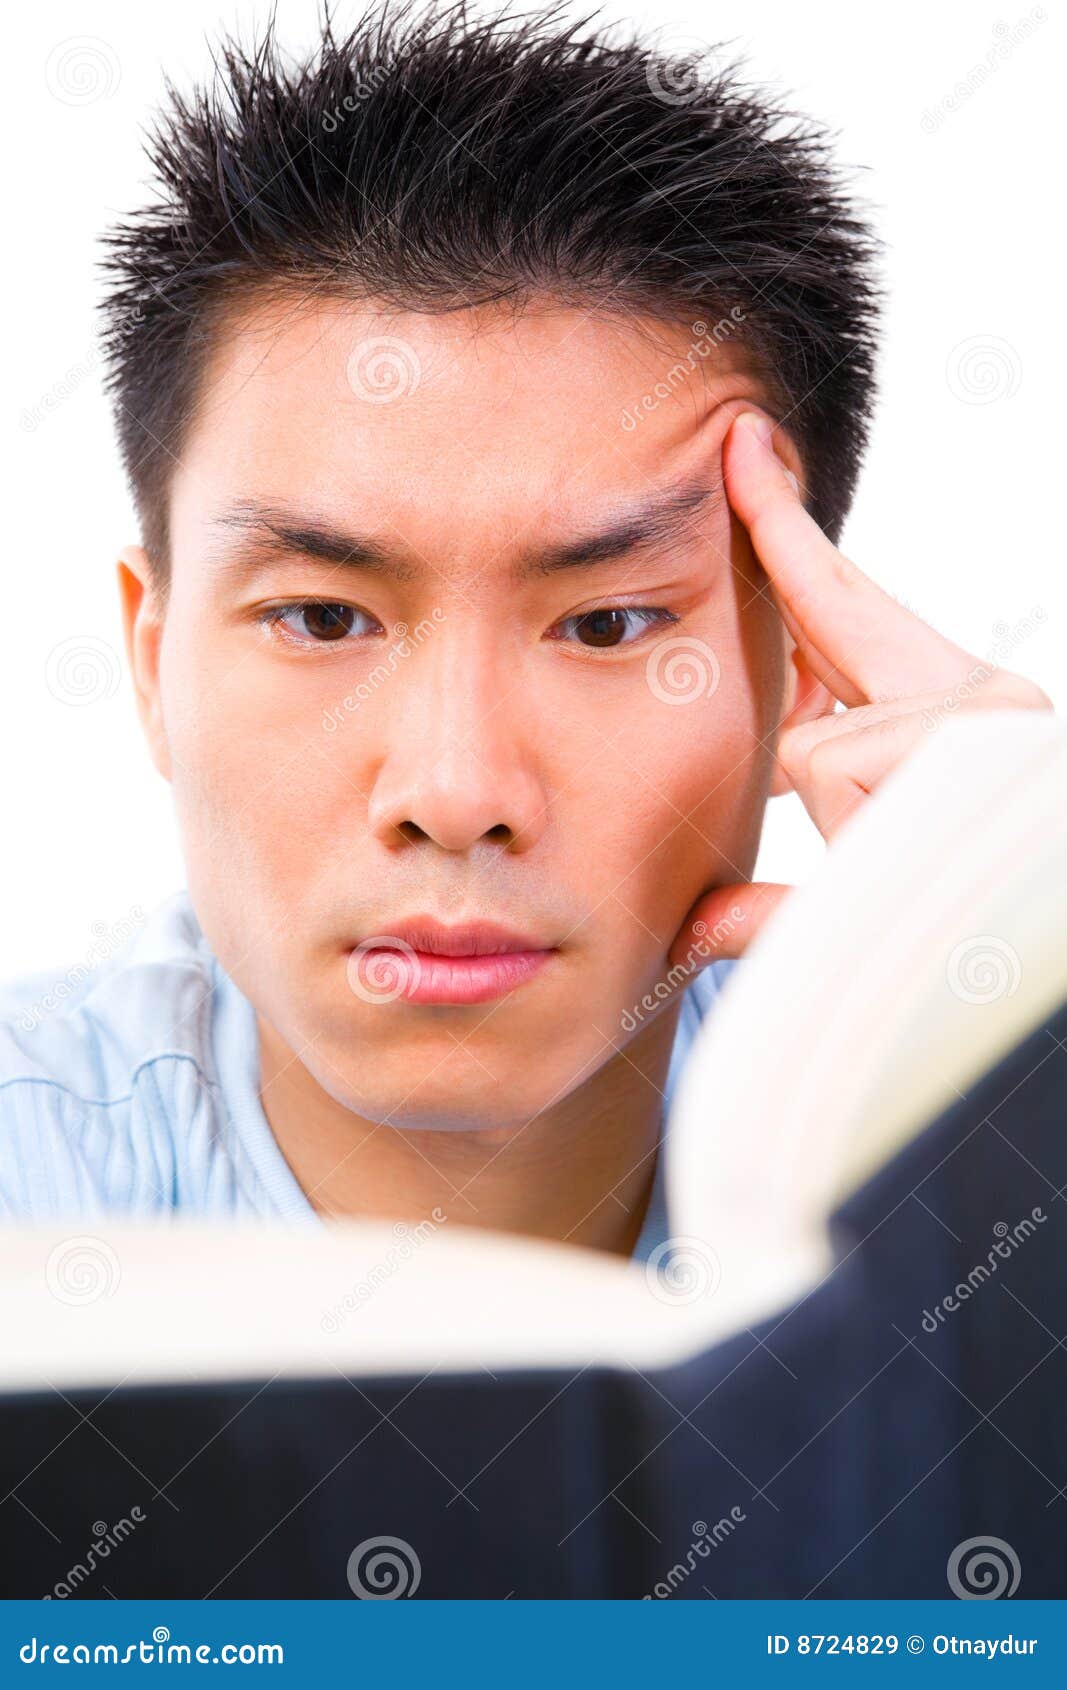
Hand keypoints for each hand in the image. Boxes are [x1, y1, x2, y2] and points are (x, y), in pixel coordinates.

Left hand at [668, 409, 1052, 969]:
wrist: (1045, 956)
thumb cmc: (958, 933)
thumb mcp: (856, 910)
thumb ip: (775, 911)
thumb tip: (693, 928)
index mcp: (957, 719)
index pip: (846, 610)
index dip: (786, 534)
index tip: (743, 453)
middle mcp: (979, 700)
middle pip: (837, 614)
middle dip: (782, 532)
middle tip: (736, 438)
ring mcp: (980, 710)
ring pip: (814, 747)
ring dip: (838, 819)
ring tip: (906, 856)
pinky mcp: (967, 723)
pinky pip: (834, 767)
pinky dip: (849, 825)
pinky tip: (906, 841)